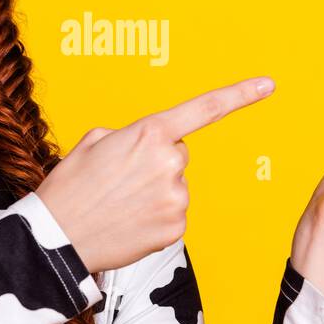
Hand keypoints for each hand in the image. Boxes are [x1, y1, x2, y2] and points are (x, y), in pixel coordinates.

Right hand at [36, 76, 275, 274]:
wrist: (56, 239)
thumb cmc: (70, 188)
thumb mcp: (93, 141)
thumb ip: (131, 135)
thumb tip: (151, 150)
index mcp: (148, 133)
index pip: (203, 109)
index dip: (239, 95)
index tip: (267, 84)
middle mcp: (169, 163)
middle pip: (177, 155)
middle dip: (154, 163)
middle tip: (119, 180)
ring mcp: (176, 198)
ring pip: (174, 187)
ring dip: (153, 192)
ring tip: (119, 203)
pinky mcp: (176, 228)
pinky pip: (173, 214)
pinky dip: (154, 218)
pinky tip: (129, 222)